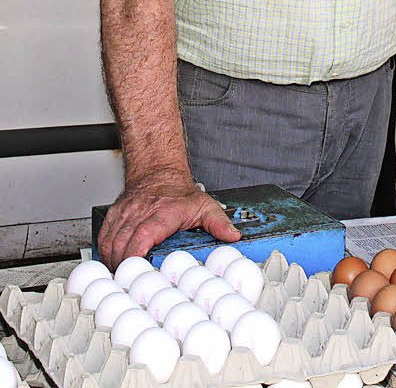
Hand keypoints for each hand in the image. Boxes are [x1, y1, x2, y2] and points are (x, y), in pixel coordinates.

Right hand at [97, 169, 240, 268]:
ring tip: (124, 276)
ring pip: (110, 243)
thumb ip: (219, 222)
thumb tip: (233, 236)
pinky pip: (103, 238)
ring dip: (114, 262)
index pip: (144, 235)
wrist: (159, 171)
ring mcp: (125, 214)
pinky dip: (106, 253)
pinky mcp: (114, 217)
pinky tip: (114, 263)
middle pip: (123, 244)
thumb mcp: (205, 206)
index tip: (138, 269)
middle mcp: (141, 213)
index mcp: (164, 213)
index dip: (137, 254)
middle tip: (131, 283)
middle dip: (125, 266)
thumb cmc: (180, 192)